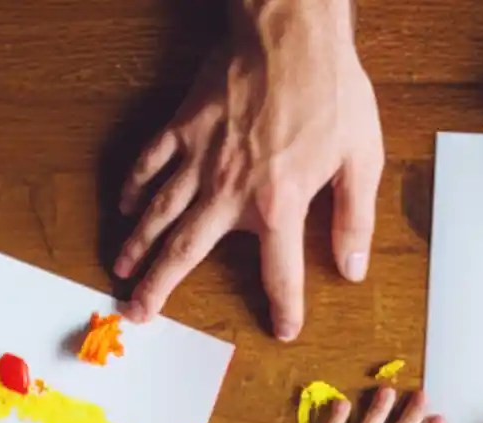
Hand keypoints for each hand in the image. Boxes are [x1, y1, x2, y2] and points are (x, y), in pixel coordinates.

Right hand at [116, 0, 383, 340]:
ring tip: (121, 273)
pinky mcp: (184, 125)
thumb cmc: (330, 90)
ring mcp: (200, 157)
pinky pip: (150, 163)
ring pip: (159, 213)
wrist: (290, 32)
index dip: (282, 306)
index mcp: (279, 204)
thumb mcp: (362, 158)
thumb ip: (354, 219)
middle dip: (161, 288)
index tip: (282, 330)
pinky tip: (126, 207)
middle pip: (186, 252)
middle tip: (139, 314)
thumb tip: (351, 267)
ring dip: (137, 247)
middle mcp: (230, 190)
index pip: (279, 272)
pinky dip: (135, 186)